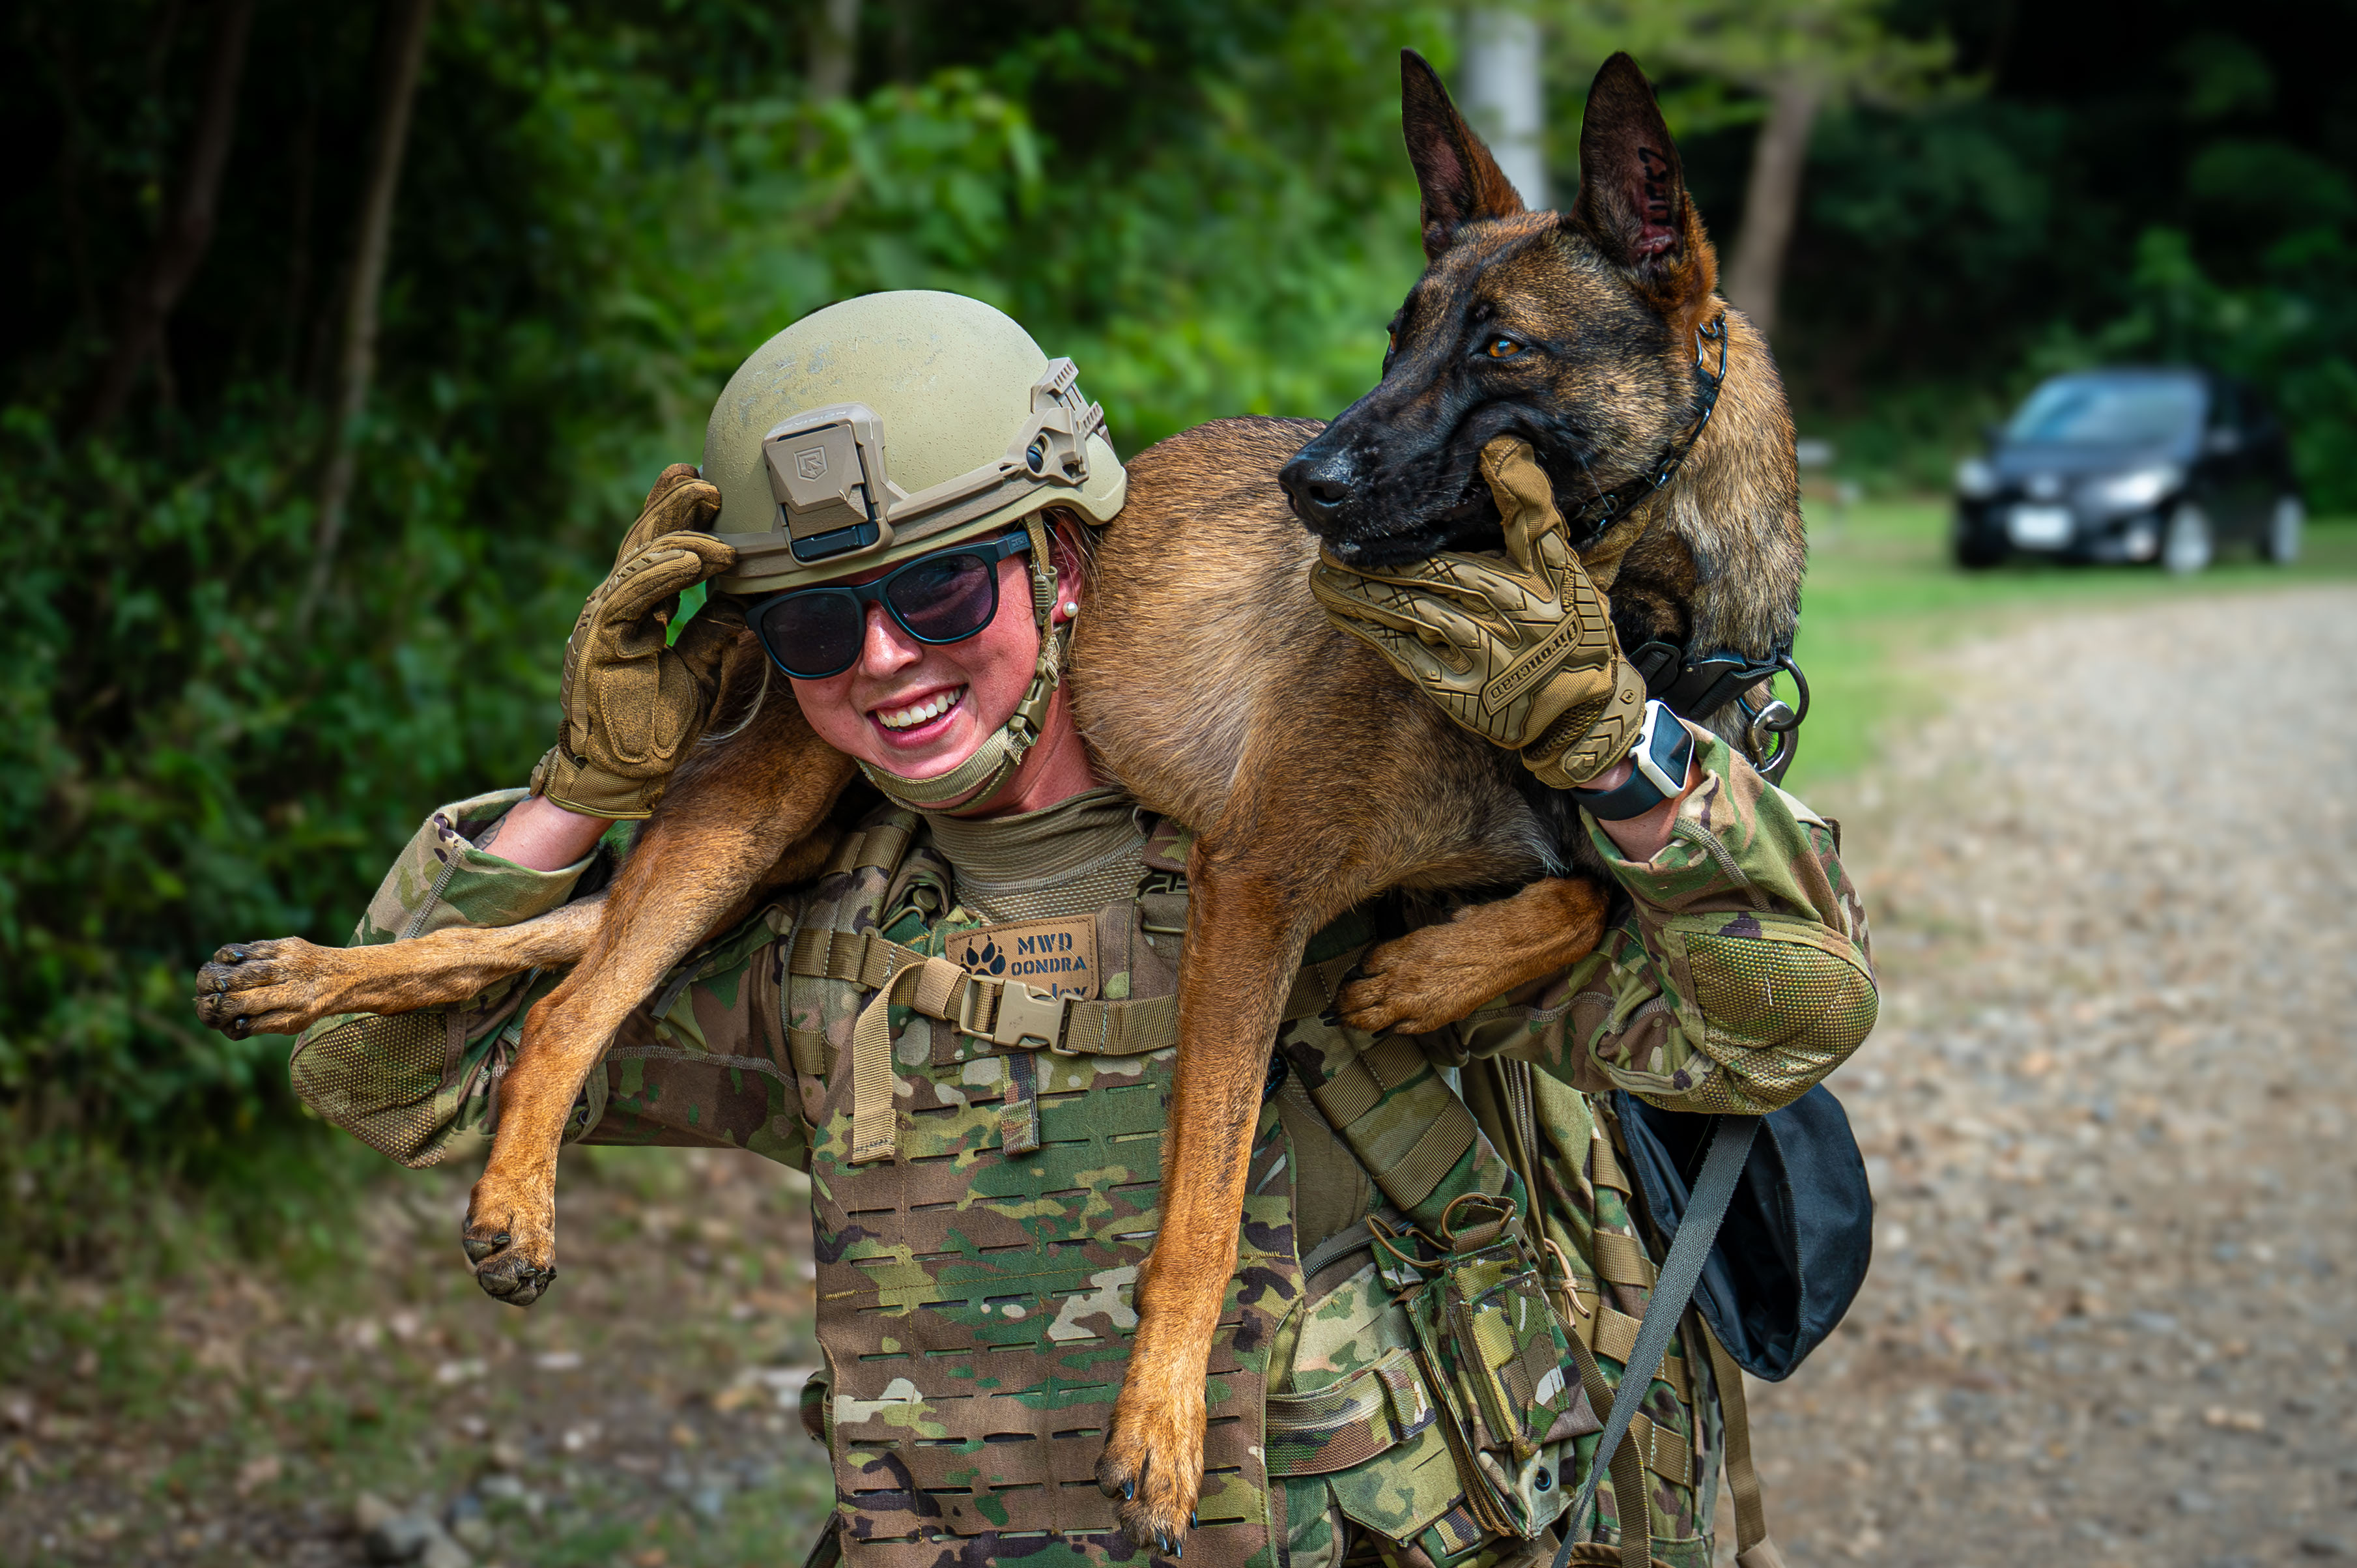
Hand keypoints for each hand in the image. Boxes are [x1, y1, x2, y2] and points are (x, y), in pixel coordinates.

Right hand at [529, 465, 745, 818]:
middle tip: (707, 478)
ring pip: (638, 558)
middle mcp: (616, 609)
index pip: (658, 553)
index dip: (681, 519)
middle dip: (675, 505)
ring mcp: (604, 622)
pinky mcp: (599, 642)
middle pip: (644, 542)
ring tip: (711, 503)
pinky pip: (632, 594)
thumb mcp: (698, 670)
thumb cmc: (655, 730)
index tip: (712, 492)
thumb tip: (742, 600)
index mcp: (637, 612)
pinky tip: (696, 556)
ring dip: (678, 528)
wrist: (620, 776)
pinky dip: (663, 573)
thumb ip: (712, 631)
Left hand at [1310, 437, 1647, 786]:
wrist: (1577, 710)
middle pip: (1429, 574)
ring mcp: (1477, 655)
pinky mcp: (1455, 689)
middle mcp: (1504, 616)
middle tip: (1332, 540)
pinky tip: (1338, 609)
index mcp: (1531, 580)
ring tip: (1323, 571)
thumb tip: (1500, 444)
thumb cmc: (1571, 627)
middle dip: (1376, 557)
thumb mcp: (1564, 565)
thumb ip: (1532, 507)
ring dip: (1358, 591)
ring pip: (1407, 612)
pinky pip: (1402, 653)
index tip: (1395, 496)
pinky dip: (1367, 629)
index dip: (1447, 517)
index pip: (1495, 533)